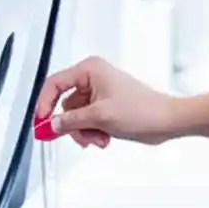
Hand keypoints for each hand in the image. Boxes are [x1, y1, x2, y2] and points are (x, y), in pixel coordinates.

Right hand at [35, 56, 181, 146]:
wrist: (167, 121)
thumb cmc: (144, 110)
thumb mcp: (100, 117)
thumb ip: (71, 121)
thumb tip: (52, 125)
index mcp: (90, 69)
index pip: (54, 84)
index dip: (44, 104)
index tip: (41, 122)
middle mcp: (94, 78)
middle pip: (65, 104)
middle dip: (73, 125)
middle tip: (81, 137)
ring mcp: (100, 93)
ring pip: (75, 116)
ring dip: (84, 131)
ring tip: (100, 138)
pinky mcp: (106, 106)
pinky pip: (87, 121)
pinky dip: (92, 132)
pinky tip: (104, 138)